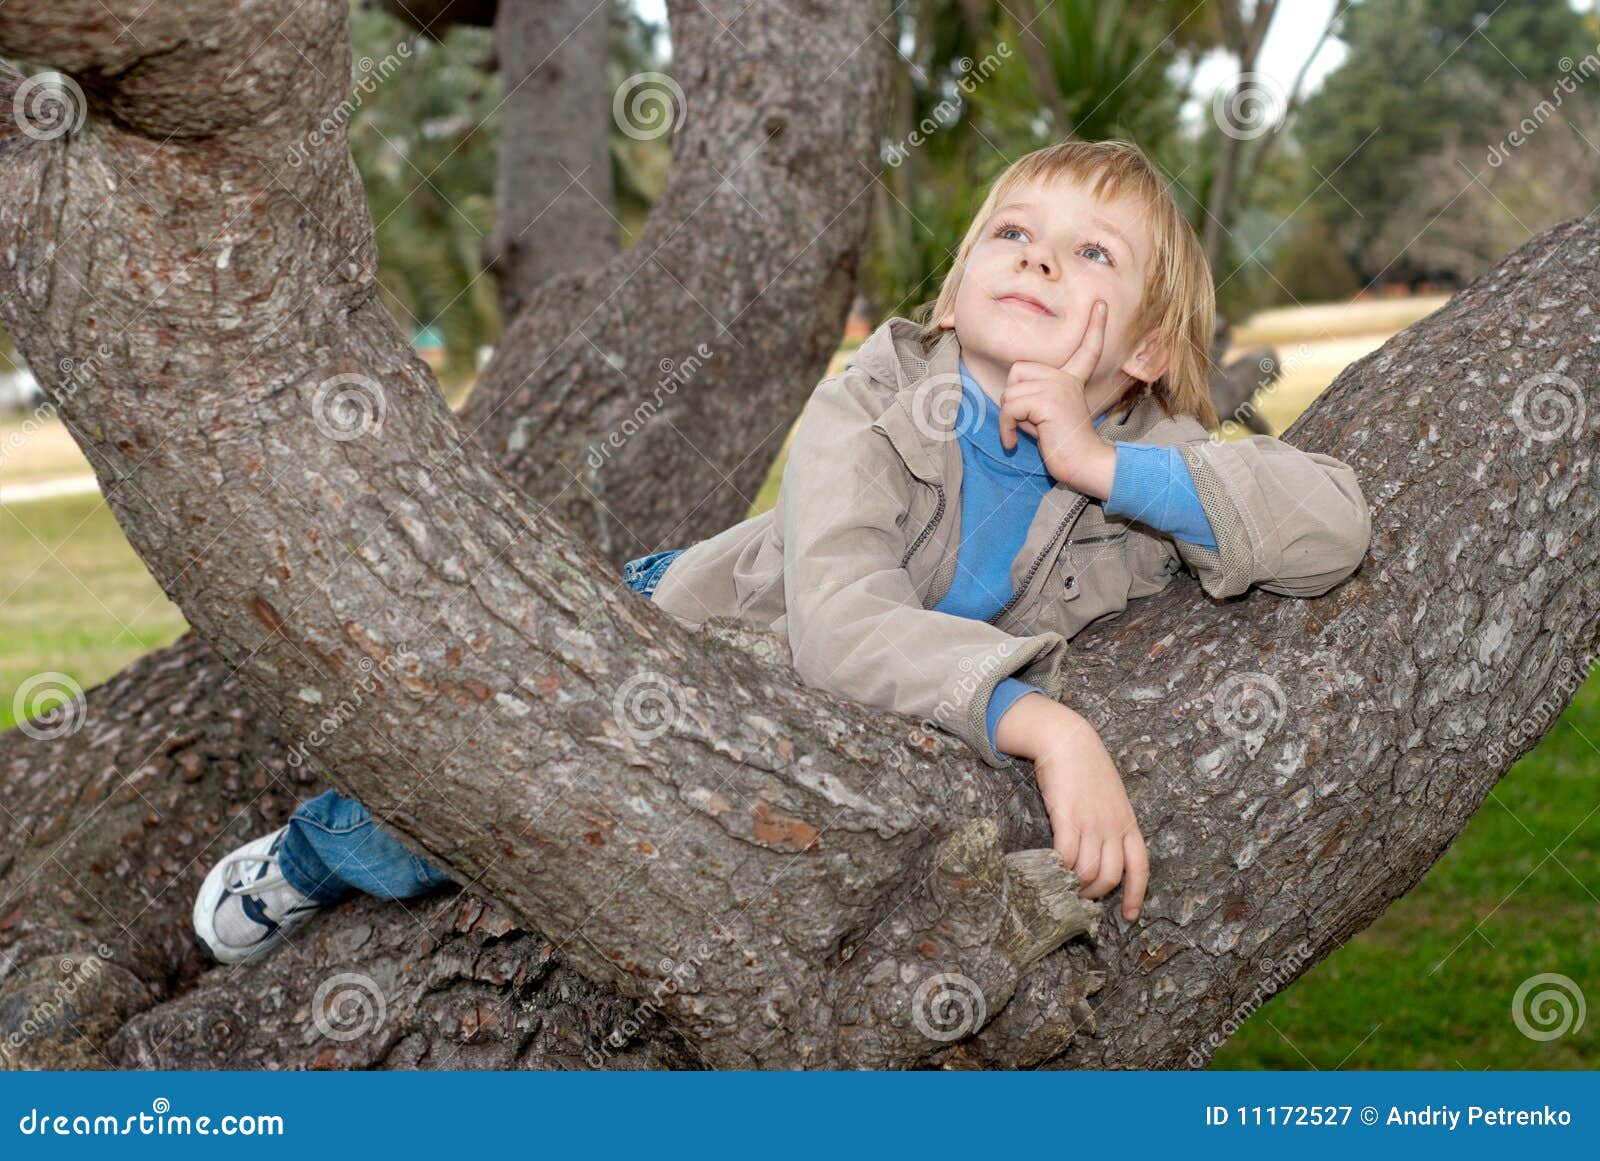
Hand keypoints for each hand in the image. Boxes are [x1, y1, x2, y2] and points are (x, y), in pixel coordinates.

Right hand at [995, 694, 1147, 919]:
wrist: (1069, 741)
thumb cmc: (1088, 769)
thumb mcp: (1112, 798)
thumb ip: (1113, 824)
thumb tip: (1104, 853)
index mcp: (1129, 823)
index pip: (1140, 867)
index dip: (1136, 895)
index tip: (1130, 916)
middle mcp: (1113, 826)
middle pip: (1110, 876)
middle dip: (1094, 894)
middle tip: (1079, 897)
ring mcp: (1091, 823)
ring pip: (1087, 872)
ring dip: (1074, 885)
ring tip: (1062, 885)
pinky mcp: (1067, 818)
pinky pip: (1066, 856)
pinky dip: (1059, 869)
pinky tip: (1051, 869)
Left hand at [998, 299, 1116, 496]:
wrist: (1083, 465)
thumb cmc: (1061, 446)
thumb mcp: (1045, 416)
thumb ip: (1033, 398)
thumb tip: (1008, 396)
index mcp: (1071, 380)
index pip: (1085, 349)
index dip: (1095, 326)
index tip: (1101, 303)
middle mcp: (1066, 379)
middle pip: (1017, 372)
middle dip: (1013, 398)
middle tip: (1029, 421)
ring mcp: (1058, 388)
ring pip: (1010, 393)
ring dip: (1009, 418)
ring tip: (1026, 432)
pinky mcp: (1048, 402)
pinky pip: (1009, 407)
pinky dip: (1005, 427)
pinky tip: (1014, 442)